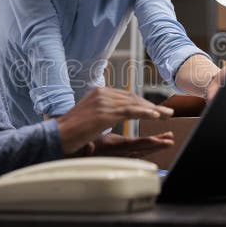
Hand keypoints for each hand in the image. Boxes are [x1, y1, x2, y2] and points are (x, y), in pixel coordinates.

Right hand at [55, 87, 173, 155]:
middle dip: (151, 106)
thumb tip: (114, 114)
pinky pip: (130, 112)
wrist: (58, 135)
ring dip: (153, 110)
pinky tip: (155, 117)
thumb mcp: (90, 115)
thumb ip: (102, 111)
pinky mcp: (105, 113)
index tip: (155, 109)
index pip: (126, 96)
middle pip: (133, 98)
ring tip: (166, 115)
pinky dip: (145, 113)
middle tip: (167, 112)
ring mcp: (103, 102)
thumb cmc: (72, 130)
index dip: (142, 103)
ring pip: (134, 104)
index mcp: (99, 91)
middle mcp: (102, 93)